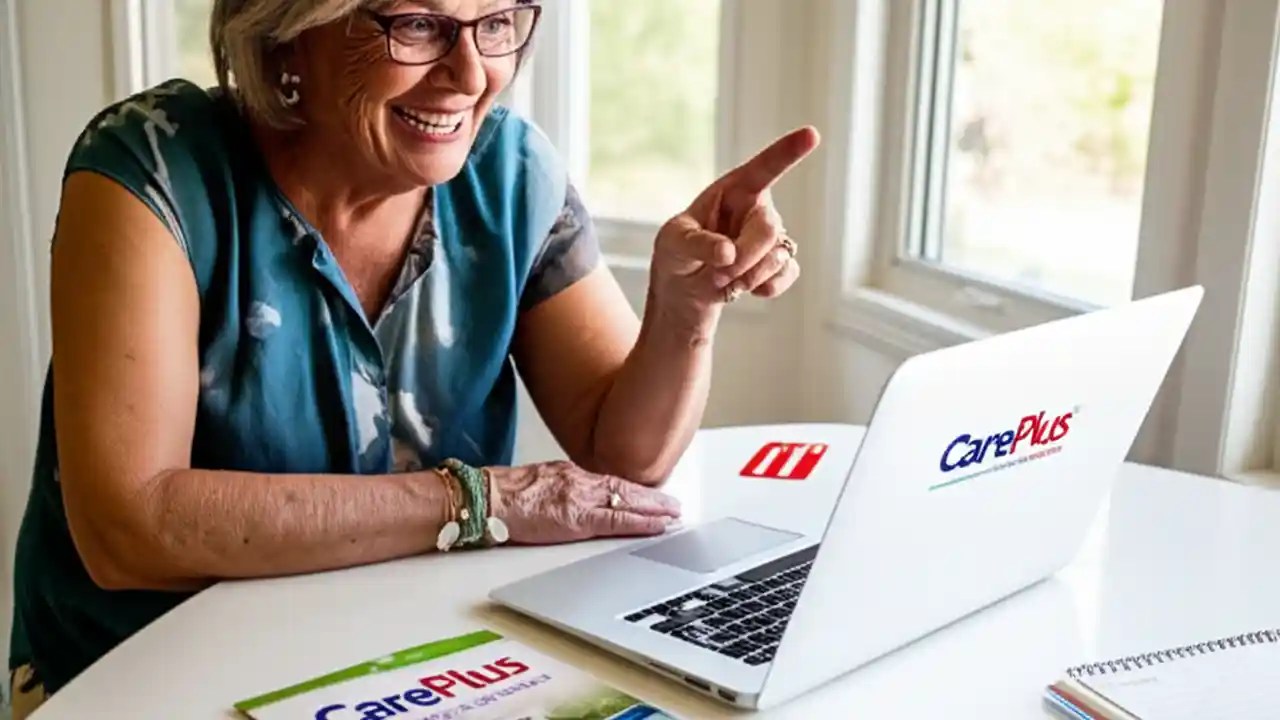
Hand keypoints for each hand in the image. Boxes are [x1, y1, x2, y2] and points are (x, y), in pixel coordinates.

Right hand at [487, 461, 681, 543]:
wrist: (484, 499)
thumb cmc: (500, 496)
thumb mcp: (535, 484)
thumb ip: (557, 490)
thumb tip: (567, 500)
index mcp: (568, 473)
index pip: (608, 480)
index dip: (633, 489)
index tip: (650, 494)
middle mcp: (579, 480)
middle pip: (624, 487)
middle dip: (652, 497)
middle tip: (675, 504)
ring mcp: (580, 498)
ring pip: (627, 500)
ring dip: (654, 509)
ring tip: (674, 515)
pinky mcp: (577, 518)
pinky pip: (617, 520)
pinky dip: (641, 522)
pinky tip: (657, 526)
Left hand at [649, 126, 820, 331]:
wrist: (683, 295)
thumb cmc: (676, 257)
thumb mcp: (673, 244)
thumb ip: (698, 243)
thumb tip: (729, 253)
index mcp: (733, 190)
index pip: (763, 168)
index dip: (787, 152)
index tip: (812, 134)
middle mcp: (755, 209)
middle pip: (769, 228)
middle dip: (745, 255)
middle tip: (718, 272)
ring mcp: (769, 238)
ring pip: (779, 254)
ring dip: (750, 275)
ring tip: (721, 281)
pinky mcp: (777, 264)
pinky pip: (788, 272)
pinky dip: (767, 286)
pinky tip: (749, 289)